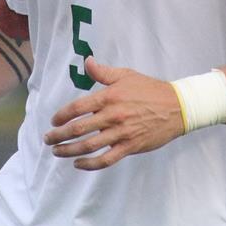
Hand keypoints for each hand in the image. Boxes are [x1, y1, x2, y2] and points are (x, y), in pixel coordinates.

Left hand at [43, 57, 184, 170]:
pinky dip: (90, 164)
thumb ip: (103, 72)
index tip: (53, 121)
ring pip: (89, 146)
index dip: (61, 116)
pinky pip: (106, 159)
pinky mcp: (130, 147)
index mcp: (110, 97)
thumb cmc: (150, 89)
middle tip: (48, 139)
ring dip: (69, 150)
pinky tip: (78, 163)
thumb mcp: (126, 75)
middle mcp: (113, 115)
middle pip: (78, 129)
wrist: (177, 107)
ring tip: (57, 152)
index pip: (77, 108)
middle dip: (59, 135)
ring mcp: (121, 133)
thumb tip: (87, 61)